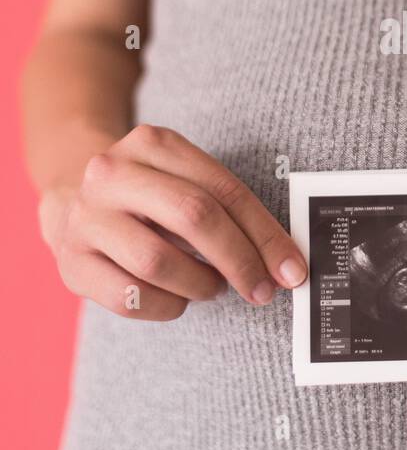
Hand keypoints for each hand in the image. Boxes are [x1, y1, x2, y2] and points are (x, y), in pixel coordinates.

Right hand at [39, 124, 306, 321]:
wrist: (73, 200)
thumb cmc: (150, 197)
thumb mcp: (184, 181)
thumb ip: (229, 209)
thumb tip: (283, 261)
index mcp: (152, 143)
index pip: (223, 189)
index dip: (265, 234)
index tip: (292, 270)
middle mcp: (113, 173)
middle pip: (193, 216)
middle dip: (239, 259)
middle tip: (261, 289)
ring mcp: (86, 217)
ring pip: (158, 261)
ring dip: (200, 284)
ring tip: (211, 286)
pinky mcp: (71, 262)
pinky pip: (130, 297)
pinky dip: (167, 306)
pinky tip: (176, 299)